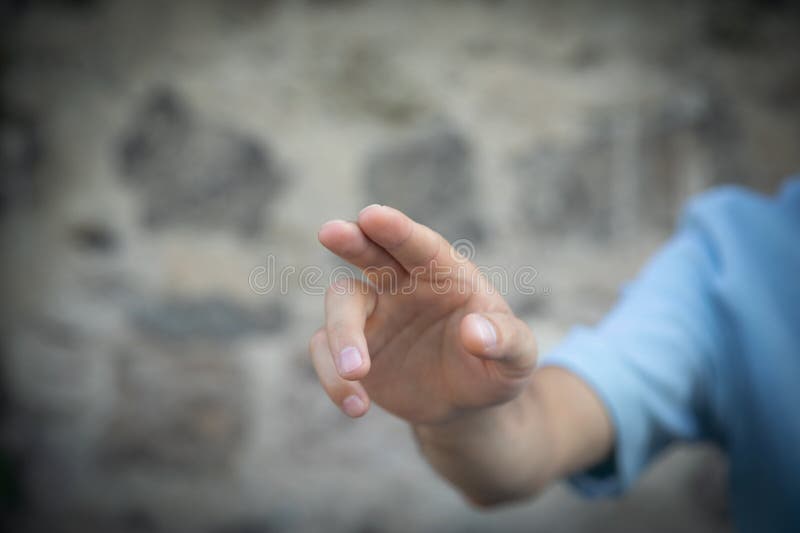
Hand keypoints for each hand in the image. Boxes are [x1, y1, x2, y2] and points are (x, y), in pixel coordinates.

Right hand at [309, 205, 537, 424]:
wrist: (467, 404)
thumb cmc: (496, 367)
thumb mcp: (517, 359)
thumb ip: (506, 342)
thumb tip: (475, 332)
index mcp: (446, 274)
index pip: (421, 246)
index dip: (397, 230)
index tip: (372, 216)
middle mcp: (403, 285)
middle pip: (370, 253)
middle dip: (351, 240)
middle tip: (331, 232)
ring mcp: (374, 314)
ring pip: (341, 304)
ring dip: (342, 335)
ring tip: (357, 373)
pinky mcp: (353, 347)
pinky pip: (326, 352)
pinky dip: (333, 378)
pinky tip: (358, 406)